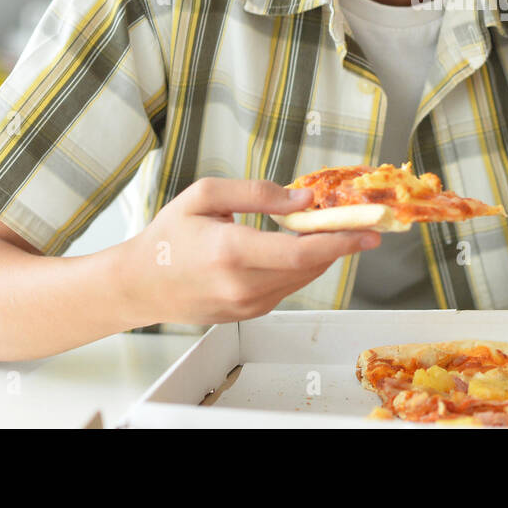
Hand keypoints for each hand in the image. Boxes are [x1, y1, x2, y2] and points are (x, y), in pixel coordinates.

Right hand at [121, 178, 379, 325]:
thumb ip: (257, 193)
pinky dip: (301, 268)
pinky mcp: (248, 314)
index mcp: (230, 252)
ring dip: (323, 255)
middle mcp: (241, 285)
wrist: (139, 284)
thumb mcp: (205, 197)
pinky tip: (300, 247)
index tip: (368, 232)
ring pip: (302, 279)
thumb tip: (302, 200)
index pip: (300, 253)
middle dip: (341, 245)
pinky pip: (287, 288)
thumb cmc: (168, 237)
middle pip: (309, 268)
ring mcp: (246, 305)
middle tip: (365, 225)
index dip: (340, 242)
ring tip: (334, 230)